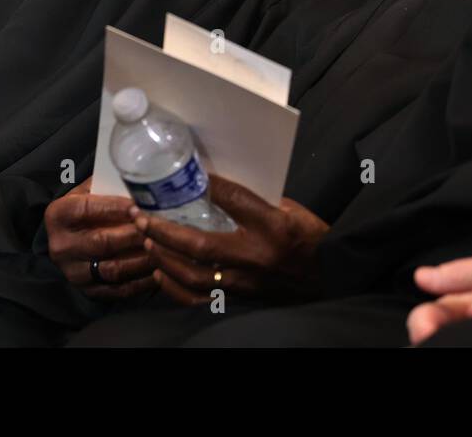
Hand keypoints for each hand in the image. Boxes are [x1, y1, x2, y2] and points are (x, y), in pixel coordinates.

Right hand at [43, 178, 160, 300]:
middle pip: (101, 242)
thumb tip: (145, 185)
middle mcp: (61, 247)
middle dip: (134, 235)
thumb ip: (112, 186)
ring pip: (113, 270)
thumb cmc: (93, 204)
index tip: (139, 206)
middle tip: (160, 228)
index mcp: (59, 215)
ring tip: (165, 249)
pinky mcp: (89, 291)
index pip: (86, 209)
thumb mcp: (93, 188)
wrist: (75, 234)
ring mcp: (74, 272)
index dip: (114, 207)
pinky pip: (119, 290)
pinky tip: (162, 271)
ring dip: (143, 260)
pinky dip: (143, 282)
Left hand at [131, 176, 328, 304]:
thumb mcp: (290, 209)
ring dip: (164, 257)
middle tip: (142, 216)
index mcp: (273, 225)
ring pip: (193, 275)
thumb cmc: (311, 238)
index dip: (211, 185)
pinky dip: (175, 286)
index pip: (236, 200)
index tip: (190, 173)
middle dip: (164, 230)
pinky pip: (200, 297)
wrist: (330, 276)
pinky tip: (162, 272)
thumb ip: (256, 202)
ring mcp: (246, 281)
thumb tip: (219, 188)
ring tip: (147, 240)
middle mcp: (255, 255)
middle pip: (200, 244)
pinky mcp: (241, 297)